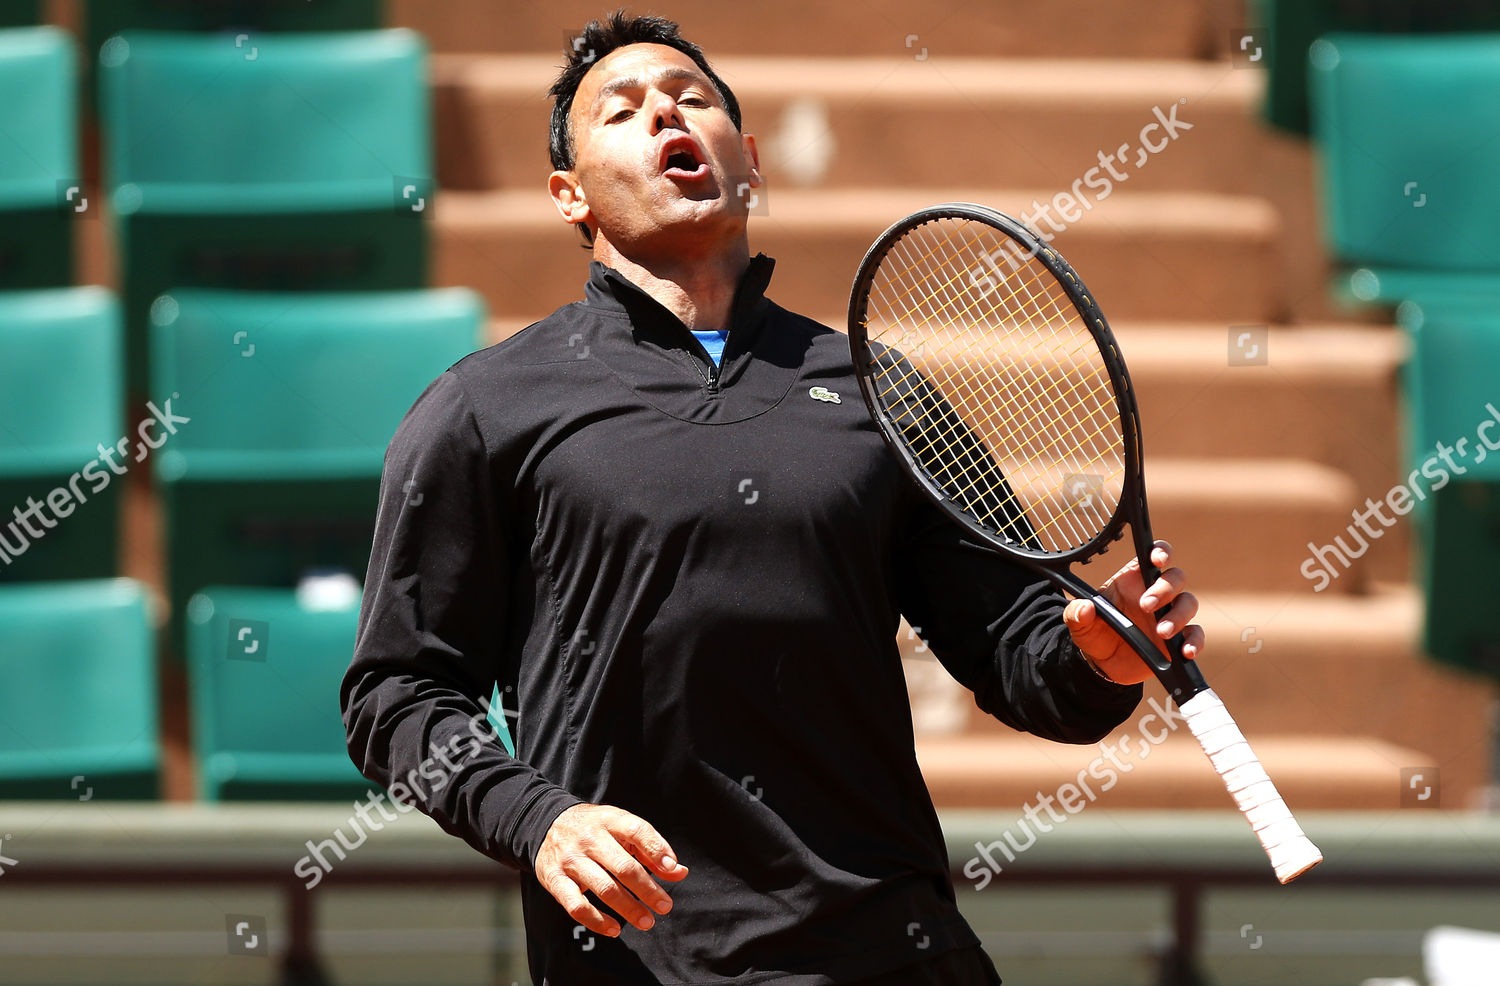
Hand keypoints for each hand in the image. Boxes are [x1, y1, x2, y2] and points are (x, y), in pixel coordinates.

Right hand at [533, 803, 688, 937]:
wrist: (546, 824)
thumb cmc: (595, 830)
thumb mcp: (621, 829)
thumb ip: (650, 850)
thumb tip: (679, 872)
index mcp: (610, 820)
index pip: (636, 830)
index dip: (657, 849)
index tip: (672, 869)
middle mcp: (589, 838)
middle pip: (623, 866)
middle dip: (647, 889)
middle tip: (665, 906)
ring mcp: (571, 859)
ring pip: (604, 888)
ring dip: (629, 908)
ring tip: (647, 921)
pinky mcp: (554, 879)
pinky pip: (576, 906)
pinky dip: (597, 921)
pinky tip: (614, 929)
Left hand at [1063, 540, 1203, 684]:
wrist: (1104, 665)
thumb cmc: (1095, 634)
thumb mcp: (1080, 625)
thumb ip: (1077, 615)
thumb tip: (1084, 608)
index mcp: (1133, 580)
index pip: (1153, 556)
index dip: (1160, 551)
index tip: (1157, 559)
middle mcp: (1156, 593)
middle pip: (1175, 578)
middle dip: (1165, 588)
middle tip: (1146, 605)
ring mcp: (1170, 615)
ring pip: (1189, 603)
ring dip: (1178, 616)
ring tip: (1161, 632)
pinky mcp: (1179, 638)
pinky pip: (1196, 634)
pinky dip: (1195, 642)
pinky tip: (1185, 651)